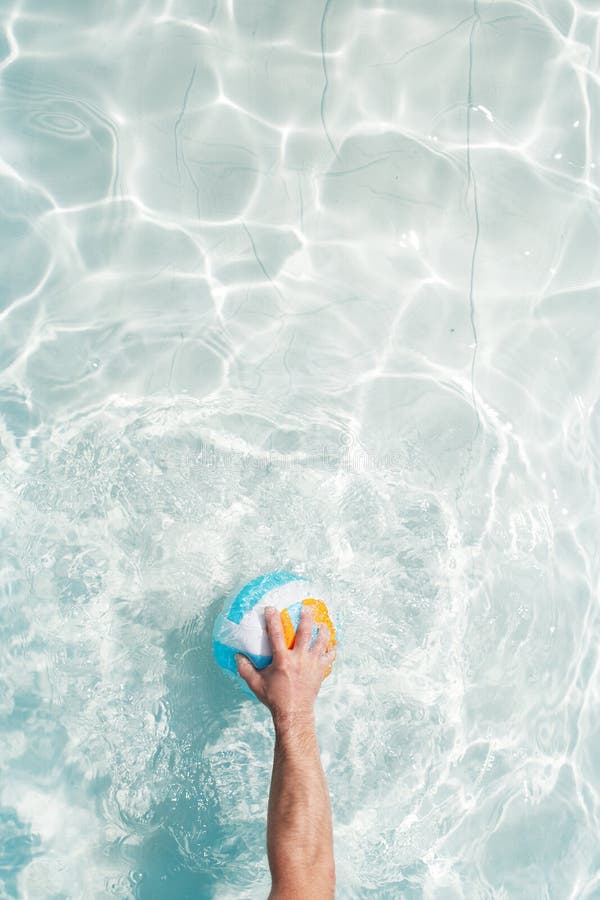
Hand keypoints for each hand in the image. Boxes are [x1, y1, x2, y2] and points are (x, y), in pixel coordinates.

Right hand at [235, 605, 335, 722]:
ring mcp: (312, 664)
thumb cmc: (274, 698)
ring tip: (321, 622)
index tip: (271, 608)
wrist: (294, 713)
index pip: (277, 634)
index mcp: (282, 660)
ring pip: (322, 641)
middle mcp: (299, 659)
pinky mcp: (321, 670)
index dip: (273, 619)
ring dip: (322, 630)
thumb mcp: (256, 684)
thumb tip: (237, 656)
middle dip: (306, 617)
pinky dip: (331, 647)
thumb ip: (245, 669)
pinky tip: (330, 642)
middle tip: (305, 607)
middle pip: (305, 632)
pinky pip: (330, 655)